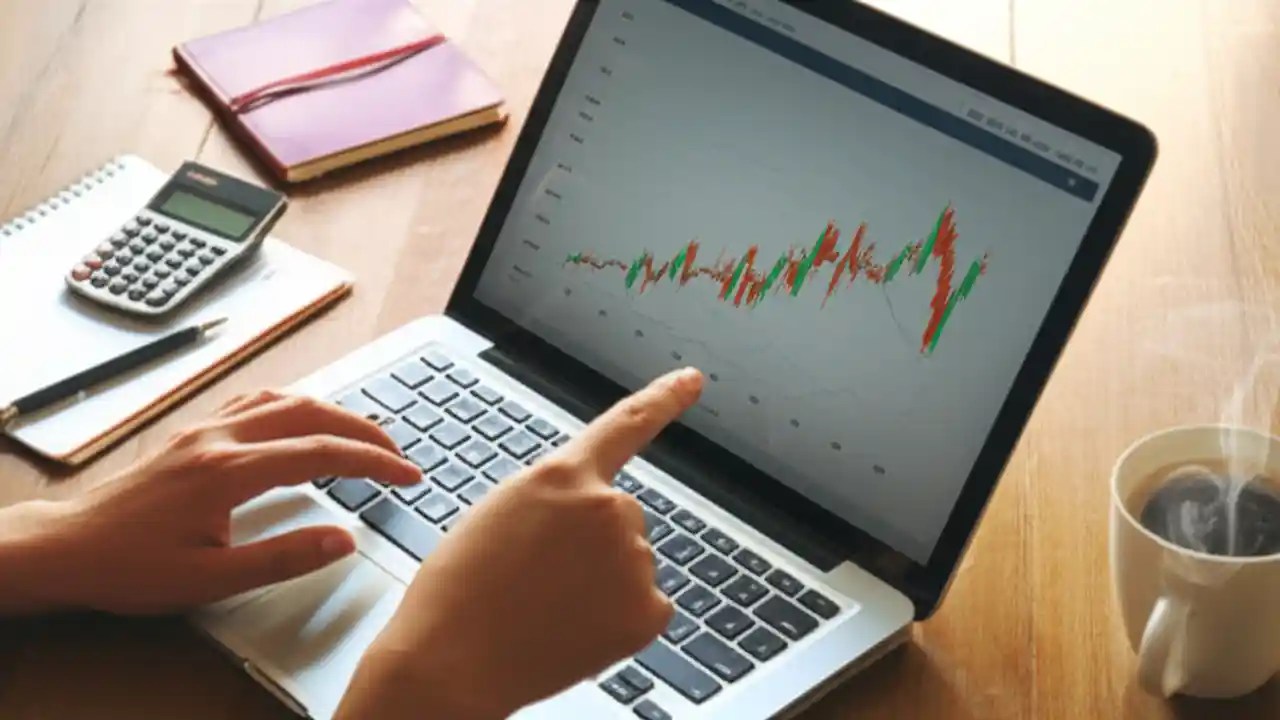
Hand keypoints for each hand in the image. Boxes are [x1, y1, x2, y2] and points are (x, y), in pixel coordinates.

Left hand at [0, 390, 419, 614]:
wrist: (68, 548)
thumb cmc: (131, 567)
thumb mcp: (210, 579)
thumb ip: (283, 557)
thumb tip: (343, 540)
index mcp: (229, 472)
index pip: (322, 453)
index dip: (374, 463)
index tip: (408, 475)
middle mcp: (219, 439)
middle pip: (311, 413)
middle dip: (365, 431)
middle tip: (399, 456)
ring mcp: (204, 431)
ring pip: (285, 399)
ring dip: (333, 412)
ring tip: (364, 436)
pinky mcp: (193, 434)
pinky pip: (255, 402)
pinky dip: (295, 405)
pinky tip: (303, 420)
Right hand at [336, 367, 704, 719]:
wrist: (450, 662)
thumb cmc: (459, 592)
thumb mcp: (500, 513)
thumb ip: (555, 499)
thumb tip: (592, 516)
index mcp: (563, 475)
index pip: (627, 424)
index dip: (665, 399)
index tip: (692, 381)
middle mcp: (608, 508)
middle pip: (619, 515)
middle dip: (589, 544)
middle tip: (537, 578)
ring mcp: (633, 559)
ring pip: (629, 563)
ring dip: (598, 582)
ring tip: (544, 607)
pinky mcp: (648, 610)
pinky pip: (644, 606)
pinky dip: (617, 619)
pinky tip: (573, 629)